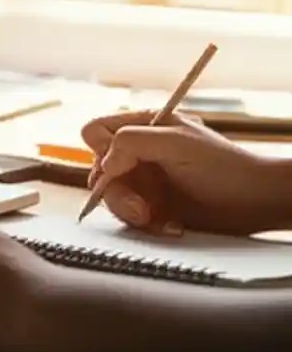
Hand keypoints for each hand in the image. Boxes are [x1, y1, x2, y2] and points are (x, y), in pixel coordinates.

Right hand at [82, 111, 291, 235]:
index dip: (100, 151)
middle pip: (98, 170)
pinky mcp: (152, 206)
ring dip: (131, 211)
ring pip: (111, 197)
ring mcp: (145, 180)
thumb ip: (131, 142)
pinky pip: (129, 217)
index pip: (95, 131)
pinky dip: (148, 224)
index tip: (120, 168)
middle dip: (118, 192)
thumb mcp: (176, 143)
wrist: (257, 202)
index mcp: (144, 127)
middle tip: (141, 208)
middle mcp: (139, 152)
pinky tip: (171, 224)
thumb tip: (103, 165)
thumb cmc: (224, 167)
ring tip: (156, 219)